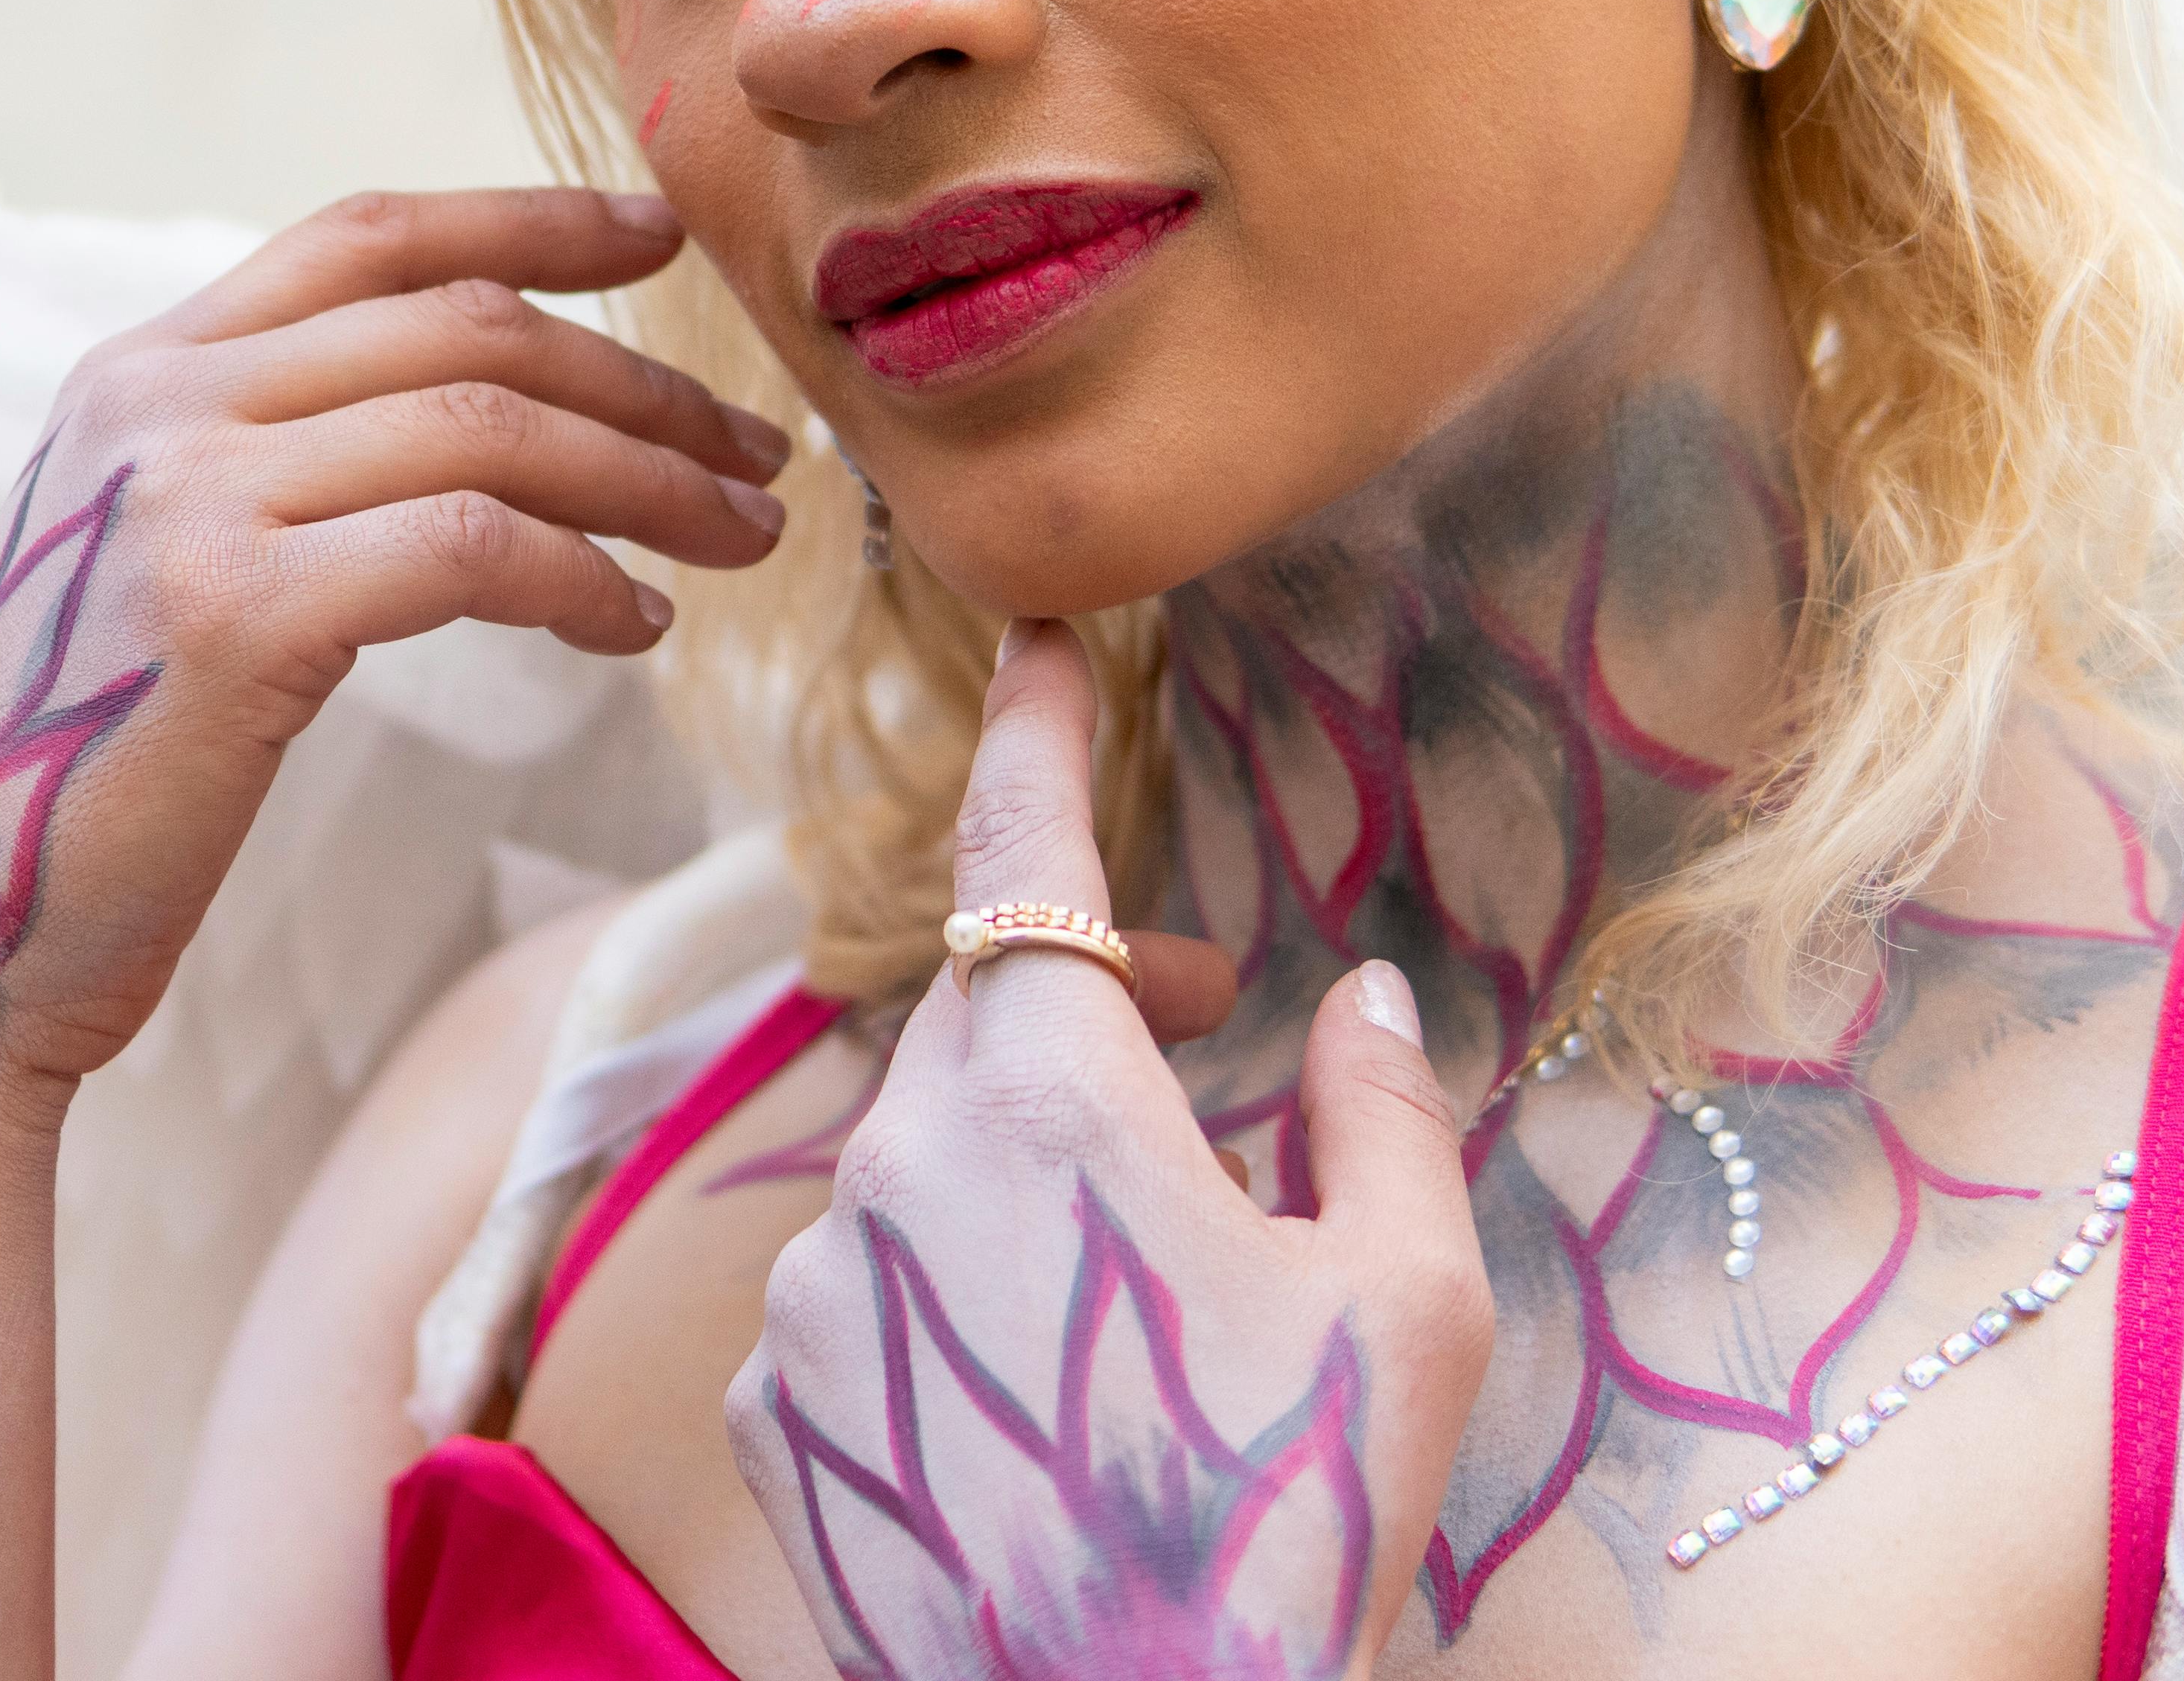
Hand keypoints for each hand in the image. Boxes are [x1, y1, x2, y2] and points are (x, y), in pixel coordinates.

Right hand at [0, 185, 788, 1107]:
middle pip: (460, 326)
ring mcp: (186, 503)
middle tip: (754, 448)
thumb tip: (457, 418)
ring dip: (647, 475)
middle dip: (636, 376)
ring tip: (740, 534)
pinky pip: (471, 548)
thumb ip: (261, 465)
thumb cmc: (80, 771)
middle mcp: (155, 406)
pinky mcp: (234, 617)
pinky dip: (580, 575)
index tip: (656, 234)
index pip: (367, 238)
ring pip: (488, 426)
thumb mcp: (148, 563)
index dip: (528, 217)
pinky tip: (634, 626)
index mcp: (137, 373)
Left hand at [728, 621, 1491, 1680]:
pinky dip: (955, 1291)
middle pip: (985, 1012)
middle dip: (1089, 989)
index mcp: (1047, 1105)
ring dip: (1026, 1164)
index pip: (1019, 858)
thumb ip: (1378, 1114)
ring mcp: (818, 1292)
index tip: (1036, 648)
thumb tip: (1354, 999)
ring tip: (1150, 1264)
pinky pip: (870, 1287)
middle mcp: (896, 1167)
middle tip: (1209, 1017)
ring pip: (926, 1158)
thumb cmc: (1287, 1535)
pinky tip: (1055, 1385)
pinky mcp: (778, 1403)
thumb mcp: (1405, 1310)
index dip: (1035, 738)